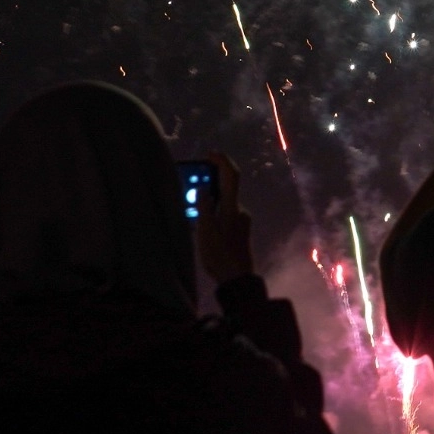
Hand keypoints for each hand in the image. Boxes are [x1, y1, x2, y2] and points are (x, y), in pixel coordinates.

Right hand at [195, 151, 254, 285]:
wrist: (237, 279)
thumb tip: (203, 188)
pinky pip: (225, 214)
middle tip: (192, 184)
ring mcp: (241, 221)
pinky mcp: (239, 230)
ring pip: (224, 203)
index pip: (230, 176)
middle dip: (210, 183)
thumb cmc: (219, 255)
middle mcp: (240, 210)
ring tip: (193, 209)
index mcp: (232, 207)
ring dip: (210, 201)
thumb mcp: (205, 230)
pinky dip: (214, 212)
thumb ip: (204, 206)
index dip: (221, 161)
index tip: (209, 153)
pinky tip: (201, 224)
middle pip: (226, 188)